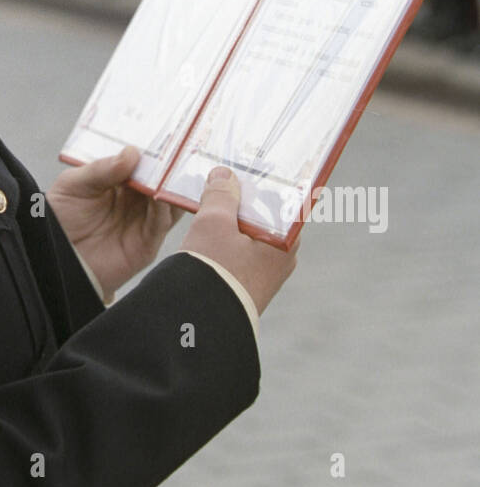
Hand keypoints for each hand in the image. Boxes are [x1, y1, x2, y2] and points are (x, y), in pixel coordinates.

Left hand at [46, 145, 180, 297]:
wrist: (55, 260)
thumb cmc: (60, 221)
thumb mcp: (73, 185)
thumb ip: (101, 169)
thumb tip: (131, 153)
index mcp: (119, 181)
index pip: (143, 161)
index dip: (154, 147)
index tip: (165, 130)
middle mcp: (135, 199)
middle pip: (161, 178)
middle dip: (170, 163)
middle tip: (180, 144)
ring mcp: (143, 220)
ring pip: (169, 198)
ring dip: (173, 184)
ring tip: (174, 167)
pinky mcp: (147, 243)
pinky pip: (162, 222)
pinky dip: (165, 207)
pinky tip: (161, 195)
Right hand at [180, 166, 297, 313]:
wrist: (199, 326)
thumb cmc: (213, 273)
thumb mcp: (213, 223)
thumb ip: (221, 195)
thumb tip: (224, 176)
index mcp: (286, 239)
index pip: (288, 199)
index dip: (272, 179)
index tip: (259, 161)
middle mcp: (283, 256)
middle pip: (267, 214)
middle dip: (247, 195)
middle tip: (228, 172)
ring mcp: (266, 271)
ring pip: (251, 231)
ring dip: (233, 215)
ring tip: (212, 195)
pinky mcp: (247, 282)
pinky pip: (241, 248)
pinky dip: (227, 234)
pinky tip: (208, 224)